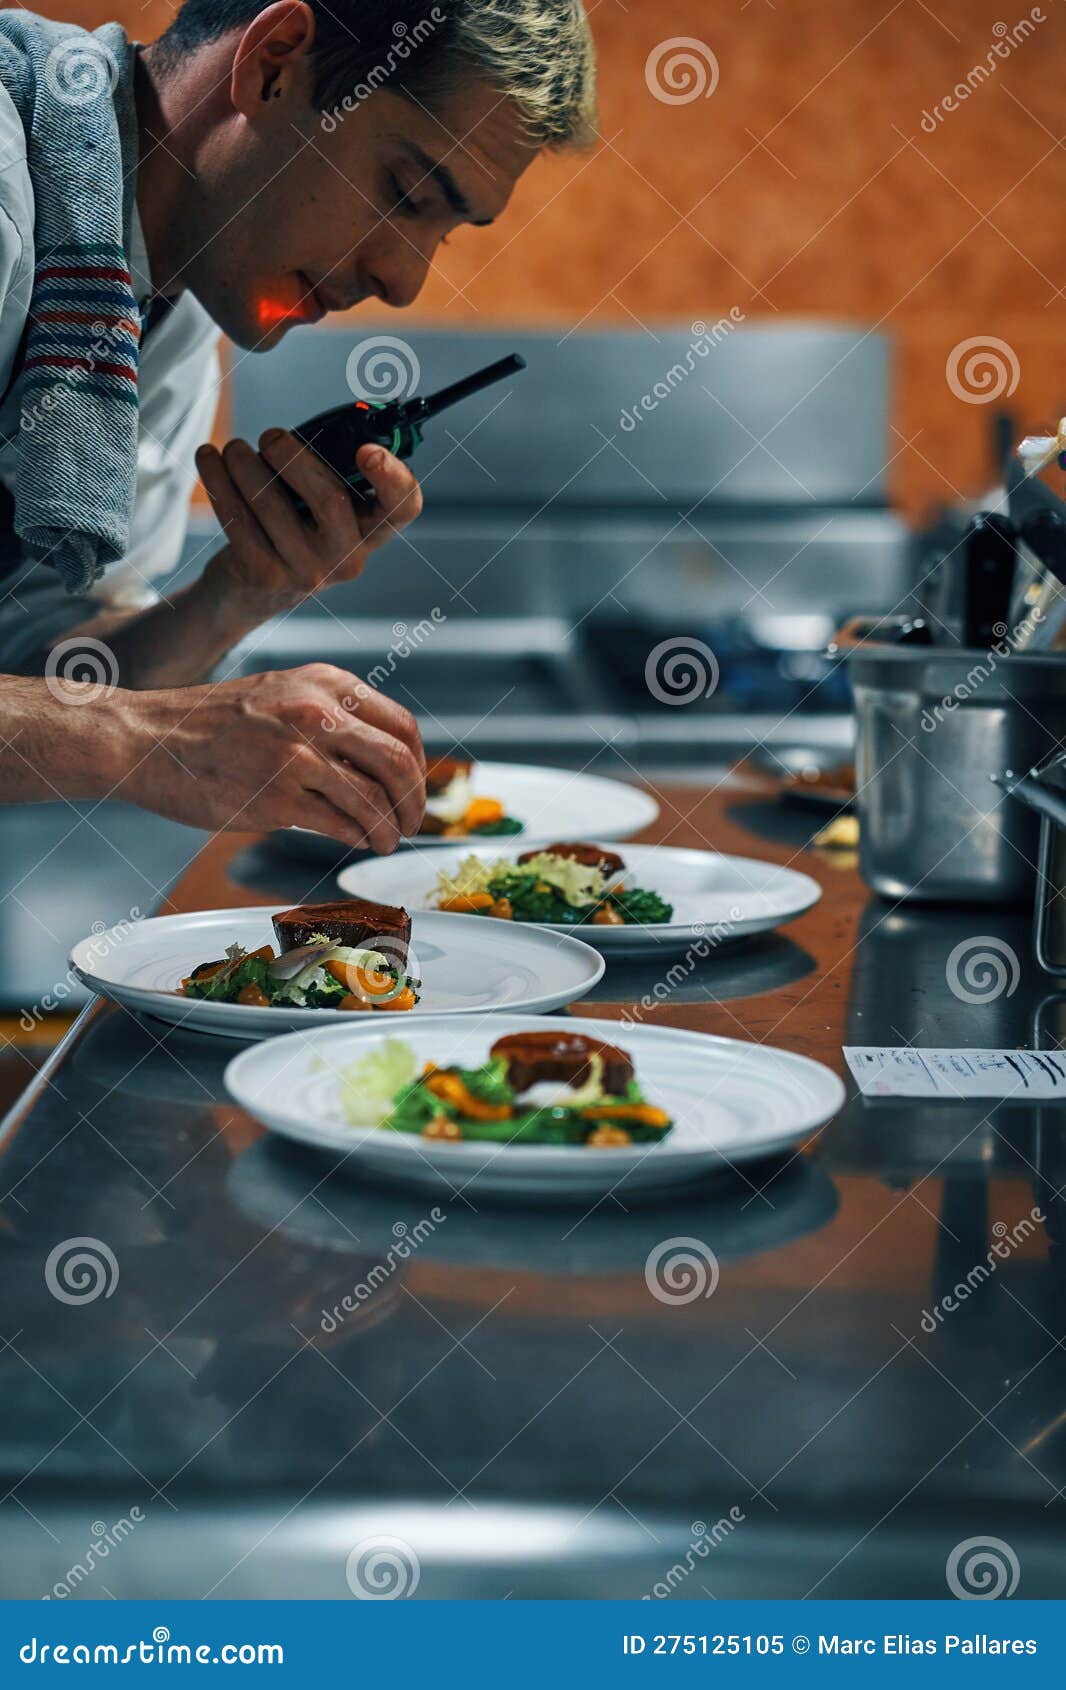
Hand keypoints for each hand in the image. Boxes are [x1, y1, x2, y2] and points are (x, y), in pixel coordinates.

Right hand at [114, 664, 425, 851]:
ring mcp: (298, 754)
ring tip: (387, 841)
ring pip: (374, 800)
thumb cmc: (214, 724)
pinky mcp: (278, 796)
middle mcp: (318, 713)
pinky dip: (359, 837)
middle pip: (399, 763)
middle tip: (413, 824)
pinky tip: (358, 841)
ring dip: (390, 829)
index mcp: (326, 684)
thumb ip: (331, 717)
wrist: (148, 739)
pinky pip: (341, 824)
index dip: (420, 767)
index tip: (415, 790)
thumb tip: (382, 761)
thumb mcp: (281, 693)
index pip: (402, 727)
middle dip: (415, 802)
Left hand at [196, 431, 423, 611]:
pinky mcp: (265, 575)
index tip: (367, 450)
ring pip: (273, 504)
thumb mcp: (320, 508)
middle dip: (293, 456)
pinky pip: (238, 518)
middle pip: (330, 498)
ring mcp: (307, 572)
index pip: (403, 506)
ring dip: (245, 464)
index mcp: (371, 531)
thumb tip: (307, 428)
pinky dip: (218, 481)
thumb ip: (328, 470)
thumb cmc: (290, 529)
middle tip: (270, 436)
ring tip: (233, 449)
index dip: (394, 477)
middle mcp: (347, 558)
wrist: (248, 591)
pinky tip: (209, 458)